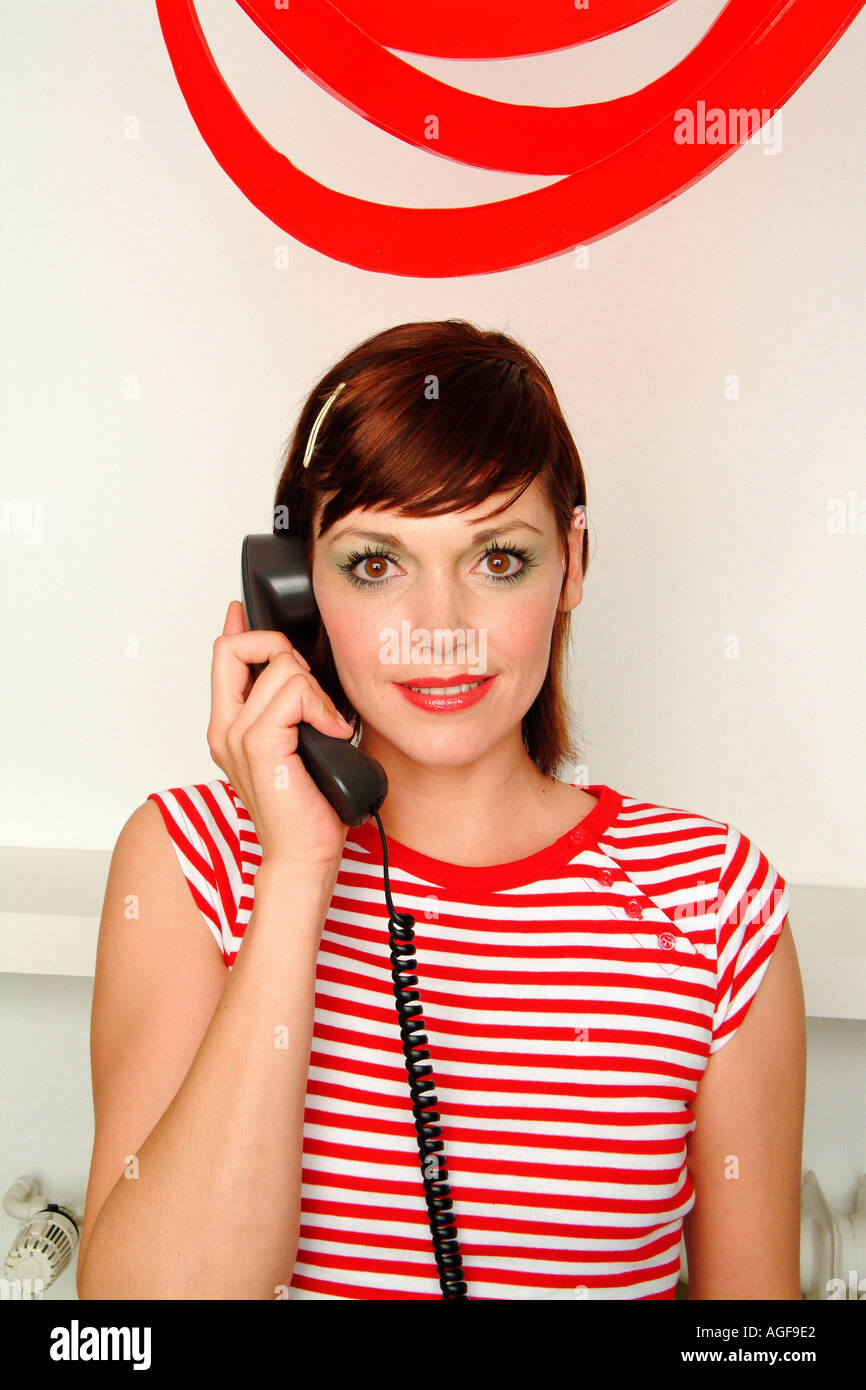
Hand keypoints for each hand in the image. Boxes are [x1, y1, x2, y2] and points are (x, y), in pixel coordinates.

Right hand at [207, 601, 353, 873]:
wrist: (302, 857)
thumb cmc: (306, 811)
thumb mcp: (299, 747)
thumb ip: (293, 712)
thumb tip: (305, 676)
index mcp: (229, 727)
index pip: (222, 657)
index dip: (238, 629)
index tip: (242, 612)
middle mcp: (226, 728)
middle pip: (236, 647)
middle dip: (278, 648)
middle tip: (308, 690)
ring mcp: (238, 735)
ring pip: (279, 667)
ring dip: (314, 689)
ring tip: (326, 724)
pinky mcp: (259, 743)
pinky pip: (293, 692)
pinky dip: (321, 706)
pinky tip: (333, 732)